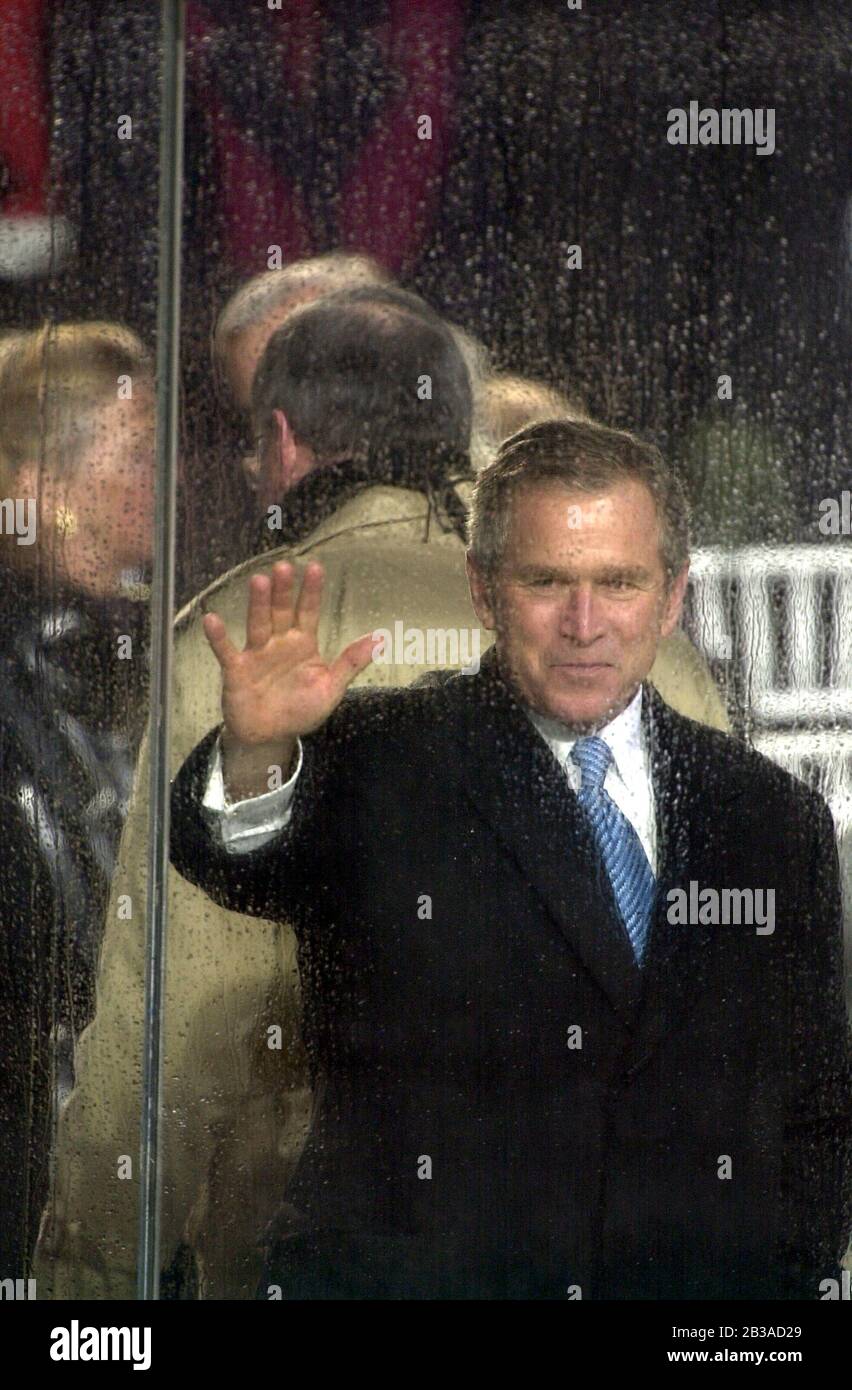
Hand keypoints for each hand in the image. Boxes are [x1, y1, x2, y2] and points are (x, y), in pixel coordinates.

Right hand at [202, 560, 376, 750]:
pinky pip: (226, 651)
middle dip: (283, 590)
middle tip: (284, 567)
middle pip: (282, 611)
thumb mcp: (331, 688)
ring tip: (258, 581)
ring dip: (257, 603)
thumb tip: (381, 639)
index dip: (311, 591)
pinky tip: (212, 619)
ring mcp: (256, 653)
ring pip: (258, 623)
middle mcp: (279, 642)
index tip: (315, 568)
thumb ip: (351, 662)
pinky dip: (219, 637)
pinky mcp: (236, 669)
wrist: (270, 736)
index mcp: (303, 644)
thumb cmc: (300, 710)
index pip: (308, 611)